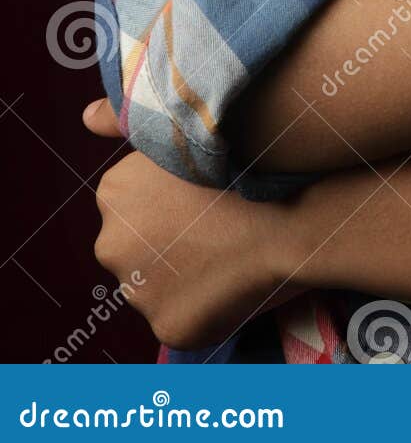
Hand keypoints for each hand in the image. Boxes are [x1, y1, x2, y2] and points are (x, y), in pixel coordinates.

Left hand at [89, 144, 301, 350]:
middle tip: (216, 225)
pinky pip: (182, 316)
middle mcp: (111, 243)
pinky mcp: (167, 326)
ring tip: (230, 252)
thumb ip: (134, 127)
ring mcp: (137, 291)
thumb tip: (86, 116)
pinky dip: (204, 306)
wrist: (292, 213)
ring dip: (183, 275)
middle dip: (166, 242)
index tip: (200, 195)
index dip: (167, 200)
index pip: (130, 203)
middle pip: (135, 246)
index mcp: (113, 192)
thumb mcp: (184, 130)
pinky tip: (234, 282)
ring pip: (155, 284)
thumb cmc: (247, 163)